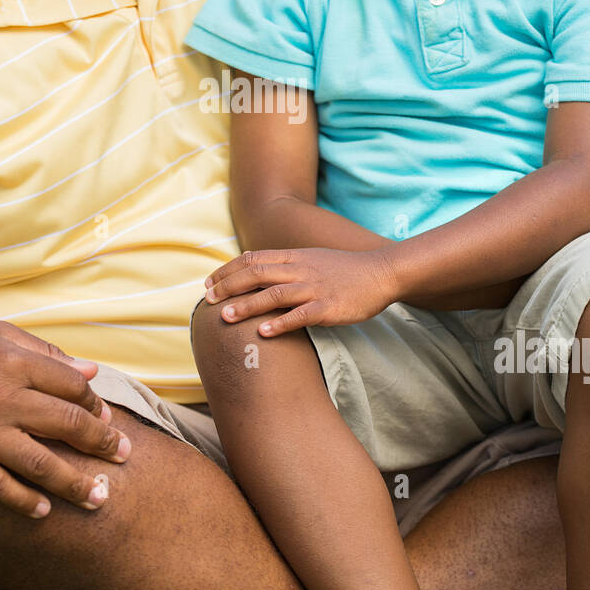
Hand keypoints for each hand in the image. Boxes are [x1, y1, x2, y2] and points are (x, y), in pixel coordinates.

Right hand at [0, 320, 131, 518]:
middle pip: (66, 423)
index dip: (95, 404)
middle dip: (101, 443)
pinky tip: (43, 511)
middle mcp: (1, 397)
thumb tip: (90, 370)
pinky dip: (24, 501)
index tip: (107, 419)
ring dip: (74, 483)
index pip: (72, 386)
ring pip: (39, 462)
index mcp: (13, 362)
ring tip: (99, 498)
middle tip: (123, 457)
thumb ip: (43, 353)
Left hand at [203, 246, 397, 335]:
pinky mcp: (329, 307)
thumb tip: (255, 272)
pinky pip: (301, 315)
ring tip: (227, 317)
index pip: (253, 259)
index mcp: (294, 256)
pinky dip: (281, 323)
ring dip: (248, 305)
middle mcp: (300, 269)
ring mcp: (314, 288)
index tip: (209, 284)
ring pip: (275, 294)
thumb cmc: (344, 269)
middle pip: (257, 274)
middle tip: (209, 300)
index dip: (228, 271)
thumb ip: (285, 264)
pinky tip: (264, 332)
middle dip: (230, 286)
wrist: (380, 273)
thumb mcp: (311, 258)